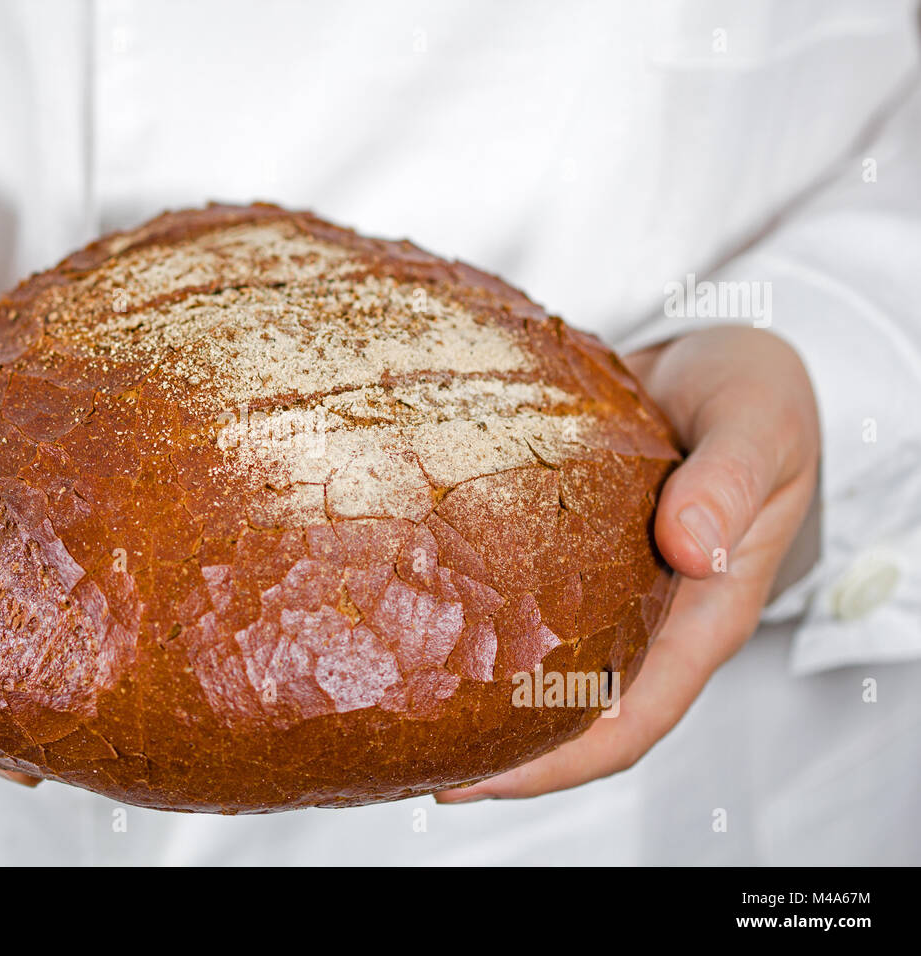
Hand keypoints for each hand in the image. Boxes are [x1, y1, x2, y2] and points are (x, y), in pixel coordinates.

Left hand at [437, 325, 819, 800]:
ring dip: (473, 690)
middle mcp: (646, 616)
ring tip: (393, 699)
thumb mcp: (760, 420)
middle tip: (407, 756)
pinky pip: (515, 598)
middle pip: (568, 709)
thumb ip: (733, 478)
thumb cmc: (753, 391)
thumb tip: (691, 548)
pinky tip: (410, 613)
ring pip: (534, 660)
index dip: (557, 763)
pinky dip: (469, 618)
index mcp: (703, 614)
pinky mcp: (566, 550)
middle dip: (496, 746)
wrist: (714, 358)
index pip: (631, 720)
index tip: (476, 781)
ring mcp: (603, 587)